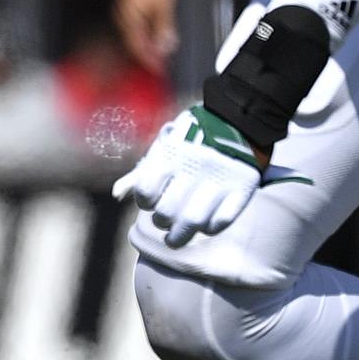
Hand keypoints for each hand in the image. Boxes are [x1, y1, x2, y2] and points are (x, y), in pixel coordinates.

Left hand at [112, 104, 267, 247]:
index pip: (146, 192)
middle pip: (169, 212)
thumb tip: (116, 194)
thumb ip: (140, 172)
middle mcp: (194, 168)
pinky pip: (222, 220)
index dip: (145, 203)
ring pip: (194, 221)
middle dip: (161, 222)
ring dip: (181, 235)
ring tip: (176, 238)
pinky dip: (210, 228)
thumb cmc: (190, 139)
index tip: (149, 204)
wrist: (237, 121)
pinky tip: (204, 227)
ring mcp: (220, 180)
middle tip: (164, 223)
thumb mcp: (163, 148)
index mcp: (171, 155)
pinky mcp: (242, 188)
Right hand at [113, 0, 180, 72]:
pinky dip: (143, 34)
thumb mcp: (163, 4)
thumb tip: (165, 46)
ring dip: (146, 45)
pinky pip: (133, 26)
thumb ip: (163, 27)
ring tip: (158, 52)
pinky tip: (151, 35)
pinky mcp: (126, 6)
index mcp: (130, 19)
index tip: (158, 69)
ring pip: (134, 35)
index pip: (138, 46)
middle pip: (134, 43)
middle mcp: (122, 17)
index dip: (149, 59)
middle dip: (148, 54)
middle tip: (160, 64)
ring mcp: (122, 12)